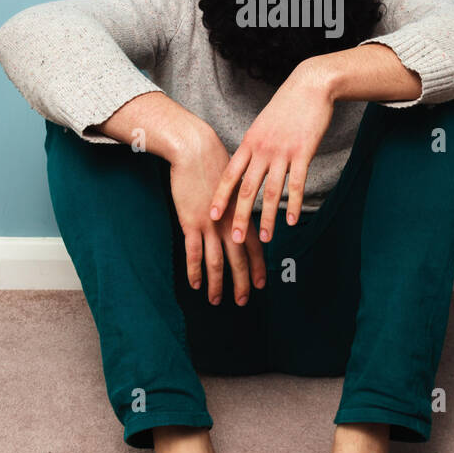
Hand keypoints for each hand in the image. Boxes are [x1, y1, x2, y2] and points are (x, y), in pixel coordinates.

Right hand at [170, 127, 266, 305]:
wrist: (195, 151)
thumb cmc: (214, 163)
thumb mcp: (234, 185)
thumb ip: (238, 205)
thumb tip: (241, 218)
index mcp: (242, 214)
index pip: (254, 247)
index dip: (258, 267)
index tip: (262, 284)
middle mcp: (230, 223)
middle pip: (238, 260)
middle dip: (242, 283)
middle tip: (244, 301)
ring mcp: (210, 225)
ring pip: (216, 262)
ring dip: (218, 284)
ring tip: (218, 301)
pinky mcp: (191, 223)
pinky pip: (193, 253)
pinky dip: (195, 272)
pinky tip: (196, 286)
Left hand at [209, 58, 334, 243]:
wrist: (310, 85)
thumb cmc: (287, 106)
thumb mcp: (263, 124)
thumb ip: (255, 146)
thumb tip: (246, 165)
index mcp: (250, 142)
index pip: (230, 175)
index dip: (220, 196)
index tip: (211, 216)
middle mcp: (262, 149)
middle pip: (247, 188)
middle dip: (239, 216)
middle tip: (234, 239)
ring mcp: (282, 151)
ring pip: (271, 191)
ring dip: (267, 217)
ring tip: (265, 238)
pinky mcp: (303, 151)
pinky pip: (296, 183)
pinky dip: (293, 204)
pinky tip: (292, 221)